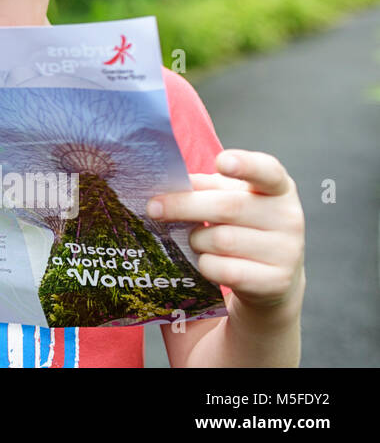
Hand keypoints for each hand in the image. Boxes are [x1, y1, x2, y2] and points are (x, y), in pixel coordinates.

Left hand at [148, 150, 305, 313]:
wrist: (273, 277)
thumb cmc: (242, 226)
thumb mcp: (230, 199)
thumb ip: (205, 188)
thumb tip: (170, 186)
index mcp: (278, 188)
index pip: (267, 171)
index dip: (245, 165)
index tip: (221, 162)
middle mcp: (289, 217)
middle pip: (227, 207)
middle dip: (183, 206)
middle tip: (153, 208)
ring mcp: (287, 251)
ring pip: (220, 240)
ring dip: (195, 240)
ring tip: (197, 240)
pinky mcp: (276, 281)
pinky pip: (223, 270)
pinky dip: (205, 265)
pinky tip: (208, 261)